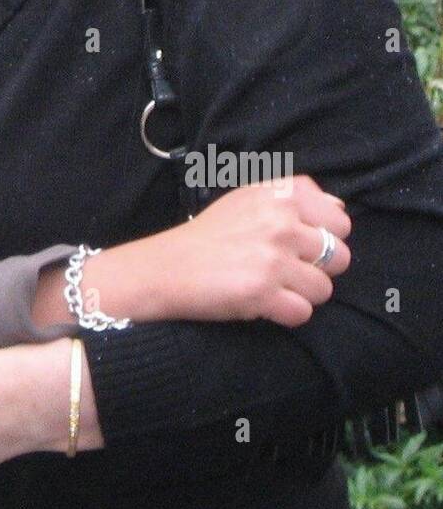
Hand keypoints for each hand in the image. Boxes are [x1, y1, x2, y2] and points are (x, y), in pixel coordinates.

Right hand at [152, 175, 351, 327]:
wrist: (169, 266)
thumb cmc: (210, 234)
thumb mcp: (249, 199)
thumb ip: (294, 198)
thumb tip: (339, 207)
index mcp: (280, 194)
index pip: (339, 219)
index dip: (327, 236)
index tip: (303, 243)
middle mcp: (281, 222)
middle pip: (340, 257)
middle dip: (318, 269)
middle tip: (287, 270)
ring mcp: (273, 258)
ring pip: (324, 289)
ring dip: (302, 294)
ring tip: (273, 286)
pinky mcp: (263, 293)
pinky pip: (303, 313)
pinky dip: (286, 314)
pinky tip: (265, 303)